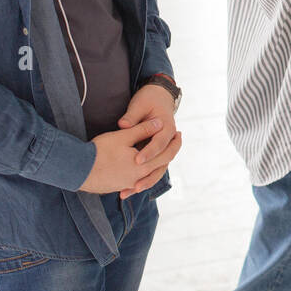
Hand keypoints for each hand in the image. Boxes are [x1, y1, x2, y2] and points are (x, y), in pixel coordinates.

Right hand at [78, 118, 181, 194]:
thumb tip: (160, 123)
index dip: (174, 143)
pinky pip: (135, 180)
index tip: (179, 134)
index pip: (166, 155)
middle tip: (175, 141)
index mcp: (142, 166)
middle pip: (159, 167)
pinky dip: (142, 173)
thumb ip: (143, 130)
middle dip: (168, 153)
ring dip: (156, 165)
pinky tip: (140, 167)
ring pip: (148, 175)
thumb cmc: (99, 151)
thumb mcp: (123, 136)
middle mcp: (137, 178)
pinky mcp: (116, 186)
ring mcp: (126, 184)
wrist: (76, 170)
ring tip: (160, 155)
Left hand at [115, 83, 179, 198]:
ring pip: (157, 169)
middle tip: (135, 186)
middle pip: (161, 162)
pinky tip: (126, 190)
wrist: (158, 98)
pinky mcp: (154, 153)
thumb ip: (132, 116)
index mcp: (167, 127)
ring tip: (129, 192)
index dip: (149, 152)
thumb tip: (123, 124)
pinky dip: (140, 179)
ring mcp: (162, 149)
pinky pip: (150, 169)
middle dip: (148, 176)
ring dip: (144, 182)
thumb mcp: (140, 105)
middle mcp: (167, 141)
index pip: (159, 143)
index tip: (136, 160)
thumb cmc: (149, 100)